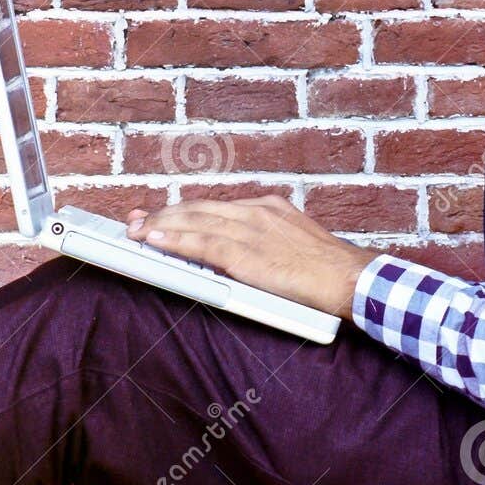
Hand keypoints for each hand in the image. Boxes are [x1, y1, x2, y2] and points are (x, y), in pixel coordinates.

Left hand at [126, 193, 385, 320]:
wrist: (349, 279)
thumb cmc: (325, 270)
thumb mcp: (293, 243)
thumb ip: (263, 242)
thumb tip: (234, 254)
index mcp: (268, 207)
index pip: (215, 206)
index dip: (184, 211)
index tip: (160, 215)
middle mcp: (256, 211)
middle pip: (199, 208)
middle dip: (164, 214)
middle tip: (135, 221)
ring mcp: (251, 230)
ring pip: (195, 221)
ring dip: (161, 225)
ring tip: (136, 230)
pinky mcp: (248, 253)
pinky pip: (203, 244)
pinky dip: (175, 240)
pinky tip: (154, 240)